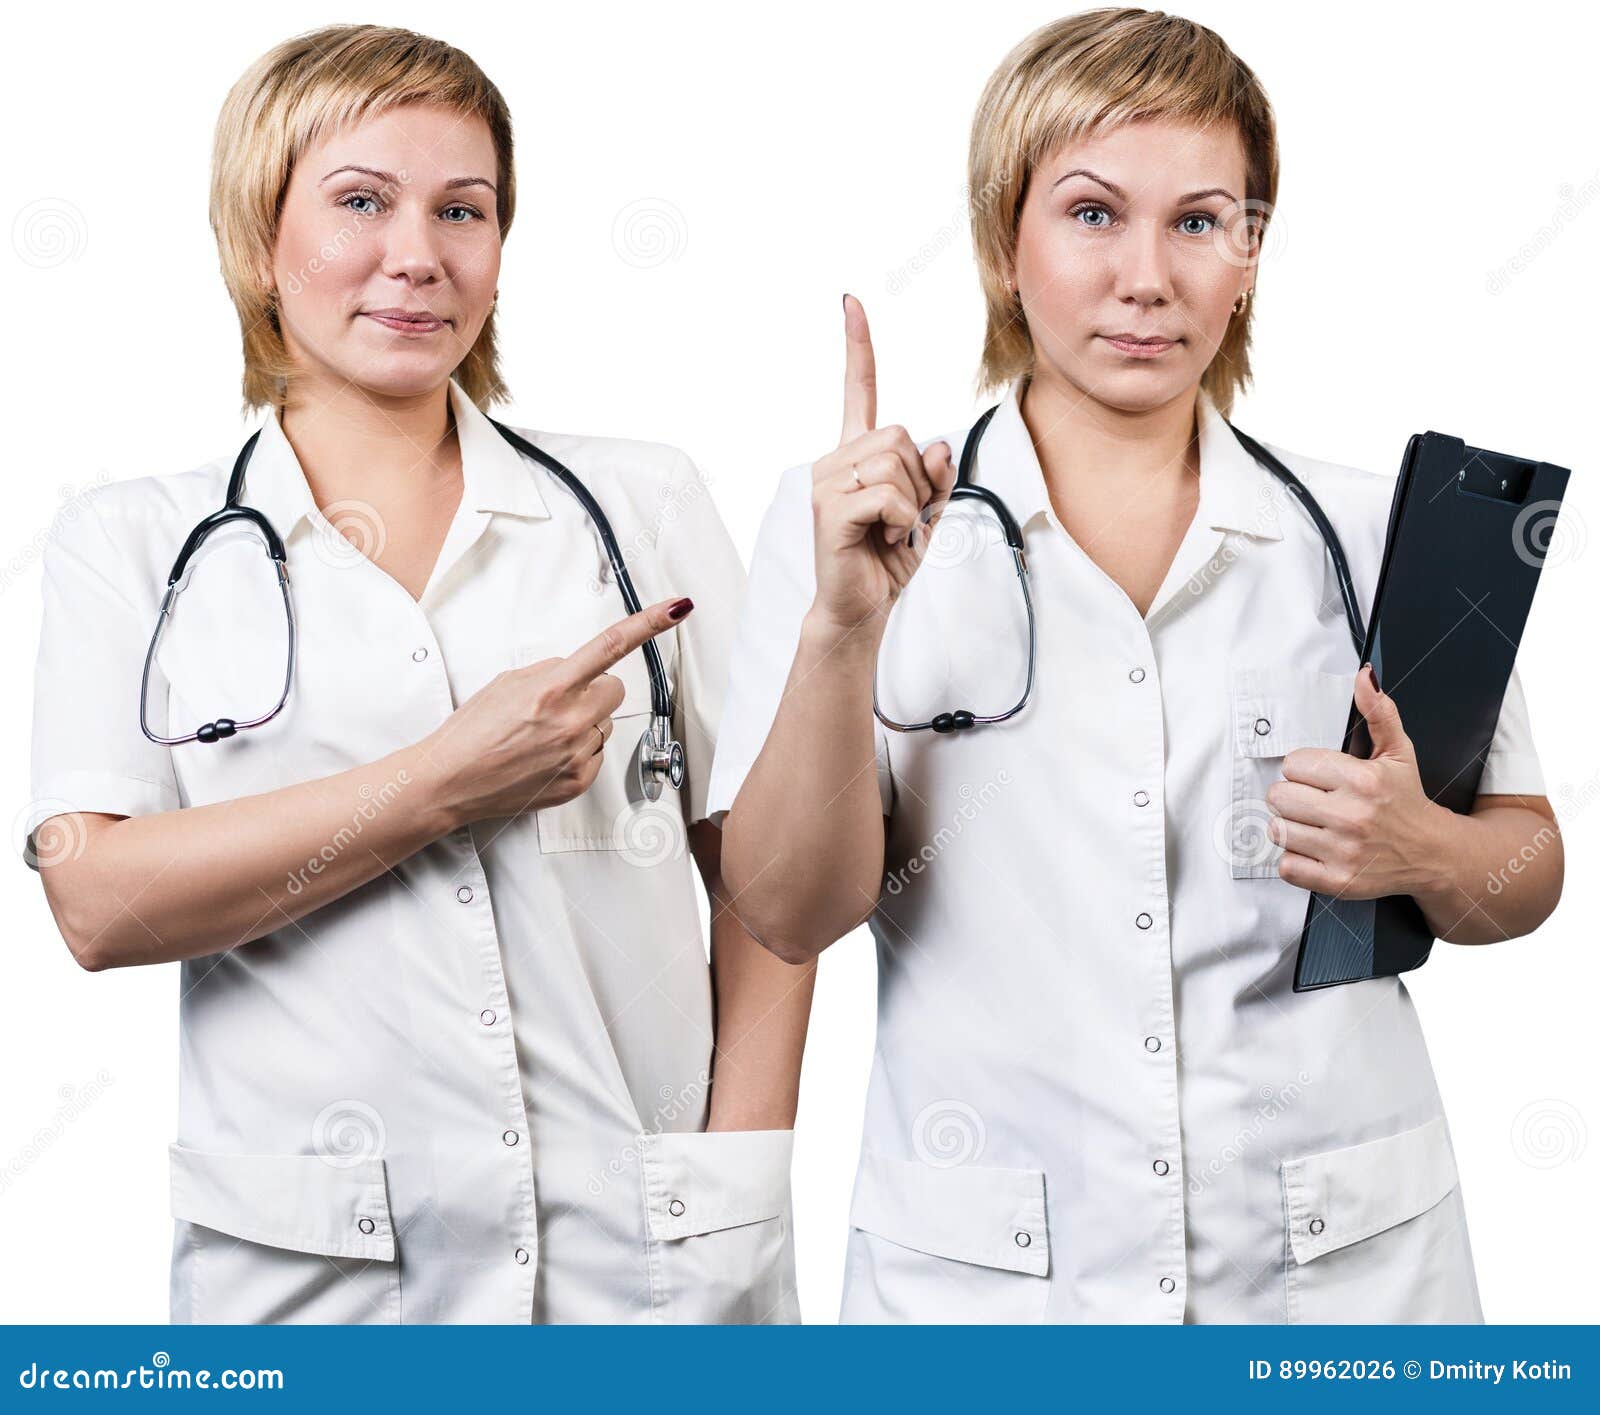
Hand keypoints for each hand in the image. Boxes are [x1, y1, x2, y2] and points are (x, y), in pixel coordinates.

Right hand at [422, 598, 690, 827]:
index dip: (648, 624)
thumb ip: (550, 672)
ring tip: (541, 736)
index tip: (676, 609)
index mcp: (551, 690)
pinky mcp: (579, 781)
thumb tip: (577, 670)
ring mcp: (577, 755)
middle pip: (614, 690)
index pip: (610, 647)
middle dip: (594, 691)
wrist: (450, 782)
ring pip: (604, 724)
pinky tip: (545, 756)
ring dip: (583, 724)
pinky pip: (596, 753)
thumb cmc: (471, 733)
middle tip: (561, 702)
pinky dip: (577, 752)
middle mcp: (570, 722)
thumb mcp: (507, 684)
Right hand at [806, 295, 954, 640]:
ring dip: (912, 503)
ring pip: (898, 463)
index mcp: (855, 454)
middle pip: (901, 434)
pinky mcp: (829, 509)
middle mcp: (834, 460)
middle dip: (919, 478)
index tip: (851, 302)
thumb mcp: (928, 512)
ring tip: (891, 531)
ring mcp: (826, 482)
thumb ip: (937, 476)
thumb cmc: (887, 559)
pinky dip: (904, 519)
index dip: (858, 347)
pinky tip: (886, 538)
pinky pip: (889, 494)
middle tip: (903, 517)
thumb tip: (938, 444)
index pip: (858, 390)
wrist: (860, 608)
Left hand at [1266, 664, 1446, 898]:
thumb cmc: (1407, 801)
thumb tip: (1364, 677)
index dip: (1304, 769)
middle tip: (1315, 801)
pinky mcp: (1337, 882)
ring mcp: (1343, 852)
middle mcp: (1352, 816)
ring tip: (1315, 825)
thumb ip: (1379, 712)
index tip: (1321, 777)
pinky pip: (1285, 865)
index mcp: (1363, 780)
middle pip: (1279, 796)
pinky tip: (1316, 849)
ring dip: (1291, 827)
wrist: (1433, 854)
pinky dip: (1295, 859)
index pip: (1294, 764)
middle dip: (1294, 796)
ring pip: (1278, 829)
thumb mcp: (1399, 753)